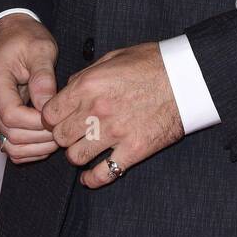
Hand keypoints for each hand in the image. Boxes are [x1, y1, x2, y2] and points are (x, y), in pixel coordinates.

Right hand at [0, 13, 59, 162]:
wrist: (10, 32)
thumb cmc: (25, 38)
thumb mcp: (41, 48)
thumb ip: (43, 77)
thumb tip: (46, 106)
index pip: (12, 115)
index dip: (37, 123)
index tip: (58, 119)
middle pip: (11, 134)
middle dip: (40, 138)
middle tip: (64, 131)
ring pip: (8, 144)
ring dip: (34, 148)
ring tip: (57, 138)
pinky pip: (8, 142)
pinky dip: (28, 148)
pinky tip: (45, 141)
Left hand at [40, 42, 183, 187]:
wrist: (187, 78)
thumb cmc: (153, 63)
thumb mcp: (114, 57)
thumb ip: (86, 74)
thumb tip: (69, 88)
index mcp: (89, 86)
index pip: (50, 114)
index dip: (51, 118)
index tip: (58, 119)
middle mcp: (97, 110)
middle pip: (60, 137)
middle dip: (63, 136)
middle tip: (72, 133)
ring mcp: (115, 132)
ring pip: (76, 157)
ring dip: (77, 155)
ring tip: (84, 149)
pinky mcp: (134, 149)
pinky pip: (104, 173)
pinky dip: (93, 179)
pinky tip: (90, 176)